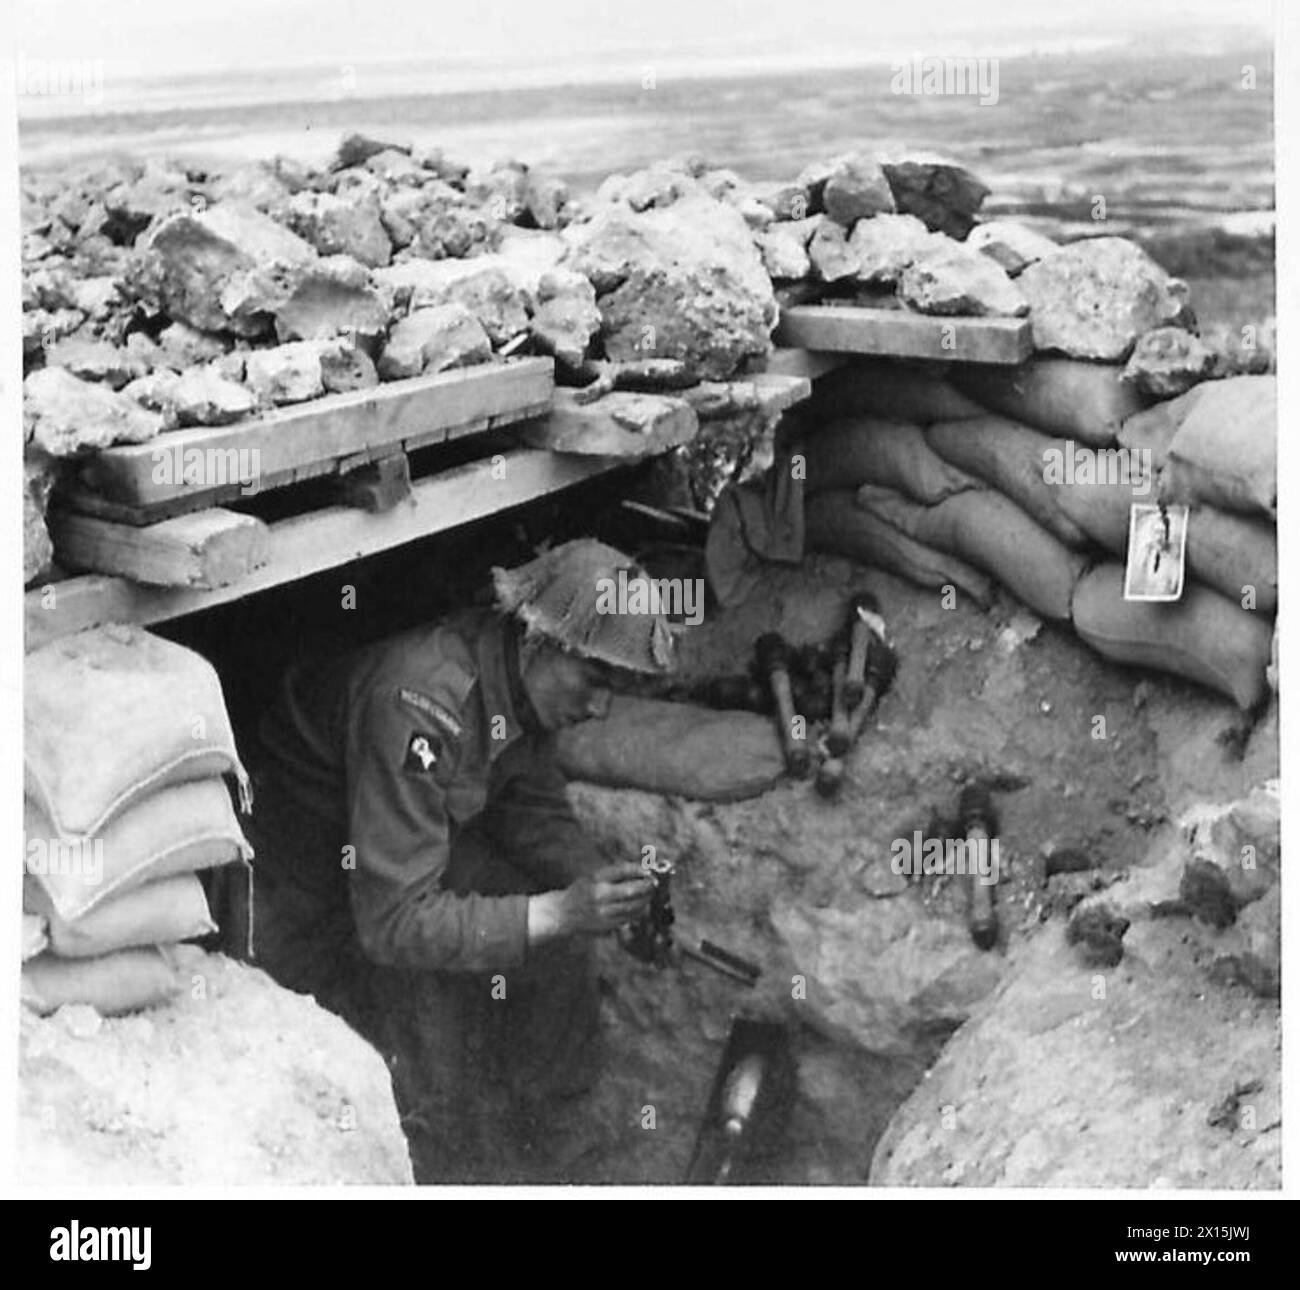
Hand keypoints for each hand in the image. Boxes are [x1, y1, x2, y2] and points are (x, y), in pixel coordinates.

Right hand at [528, 863, 653, 943]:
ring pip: (633, 906)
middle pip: (631, 890)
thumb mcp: (593, 876)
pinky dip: (638, 911)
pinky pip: (629, 918)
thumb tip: (642, 871)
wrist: (563, 913)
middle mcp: (600, 895)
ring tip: (649, 894)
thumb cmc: (582, 890)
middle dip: (646, 886)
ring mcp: (604, 912)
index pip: (622, 871)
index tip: (648, 870)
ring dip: (645, 899)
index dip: (639, 870)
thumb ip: (615, 874)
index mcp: (596, 879)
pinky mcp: (607, 925)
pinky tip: (641, 906)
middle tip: (653, 883)